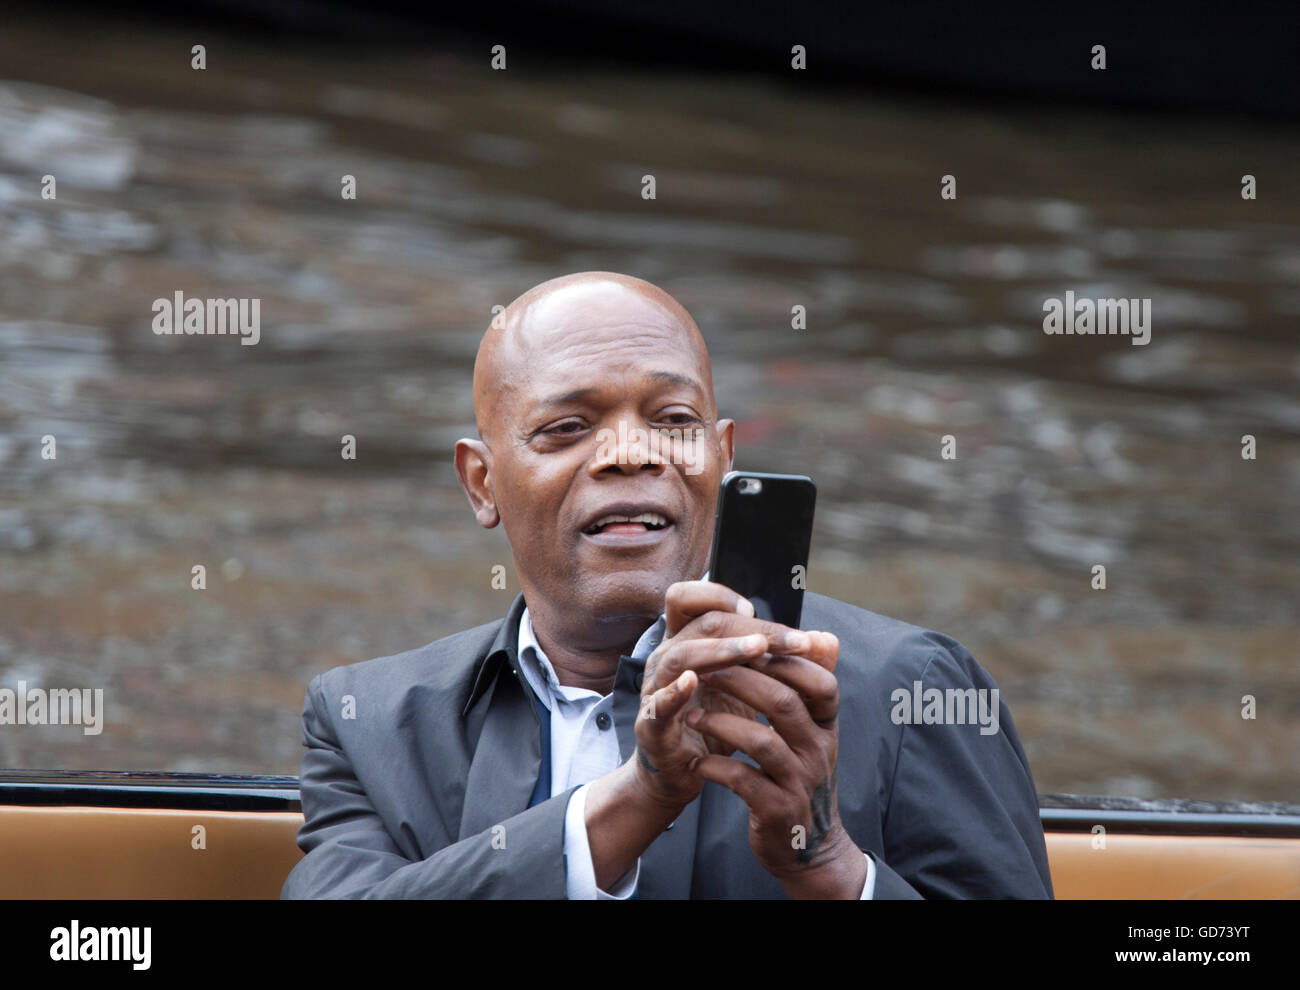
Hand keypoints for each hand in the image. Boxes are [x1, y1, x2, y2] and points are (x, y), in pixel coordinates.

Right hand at [632, 581, 836, 808]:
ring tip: (756, 650)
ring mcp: (656, 688)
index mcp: (687, 642)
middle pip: (700, 623)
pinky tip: (692, 682)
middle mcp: (668, 658)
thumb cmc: (717, 720)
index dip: (720, 595)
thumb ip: (787, 662)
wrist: (685, 771)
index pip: (690, 599)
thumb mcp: (755, 687)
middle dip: (747, 627)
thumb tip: (828, 642)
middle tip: (787, 638)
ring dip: (721, 650)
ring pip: (680, 655)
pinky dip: (673, 692)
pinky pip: (657, 703)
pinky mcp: (651, 725)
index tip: (756, 609)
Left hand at [685, 633, 867, 898]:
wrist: (807, 846)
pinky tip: (698, 761)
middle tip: (706, 671)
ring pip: (762, 741)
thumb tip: (825, 636)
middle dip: (740, 680)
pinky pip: (743, 781)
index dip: (784, 660)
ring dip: (721, 723)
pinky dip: (716, 767)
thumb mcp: (815, 732)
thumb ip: (813, 686)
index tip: (746, 646)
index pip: (821, 681)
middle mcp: (819, 751)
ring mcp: (799, 782)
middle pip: (784, 702)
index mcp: (827, 727)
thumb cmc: (800, 776)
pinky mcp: (777, 810)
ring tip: (693, 716)